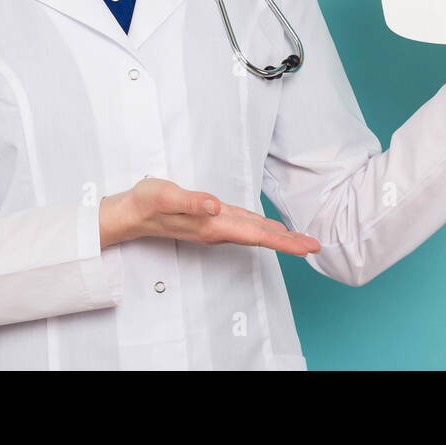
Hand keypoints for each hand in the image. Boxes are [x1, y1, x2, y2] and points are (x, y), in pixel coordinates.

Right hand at [100, 179, 321, 256]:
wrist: (130, 213)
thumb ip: (192, 202)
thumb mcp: (166, 196)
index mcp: (214, 226)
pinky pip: (244, 226)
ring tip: (300, 239)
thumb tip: (216, 206)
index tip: (307, 247)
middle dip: (289, 242)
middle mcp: (218, 229)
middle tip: (316, 246)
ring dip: (278, 237)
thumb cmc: (147, 203)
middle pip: (261, 237)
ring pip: (254, 232)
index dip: (285, 242)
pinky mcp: (211, 219)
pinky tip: (269, 227)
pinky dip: (261, 227)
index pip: (257, 235)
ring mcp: (215, 226)